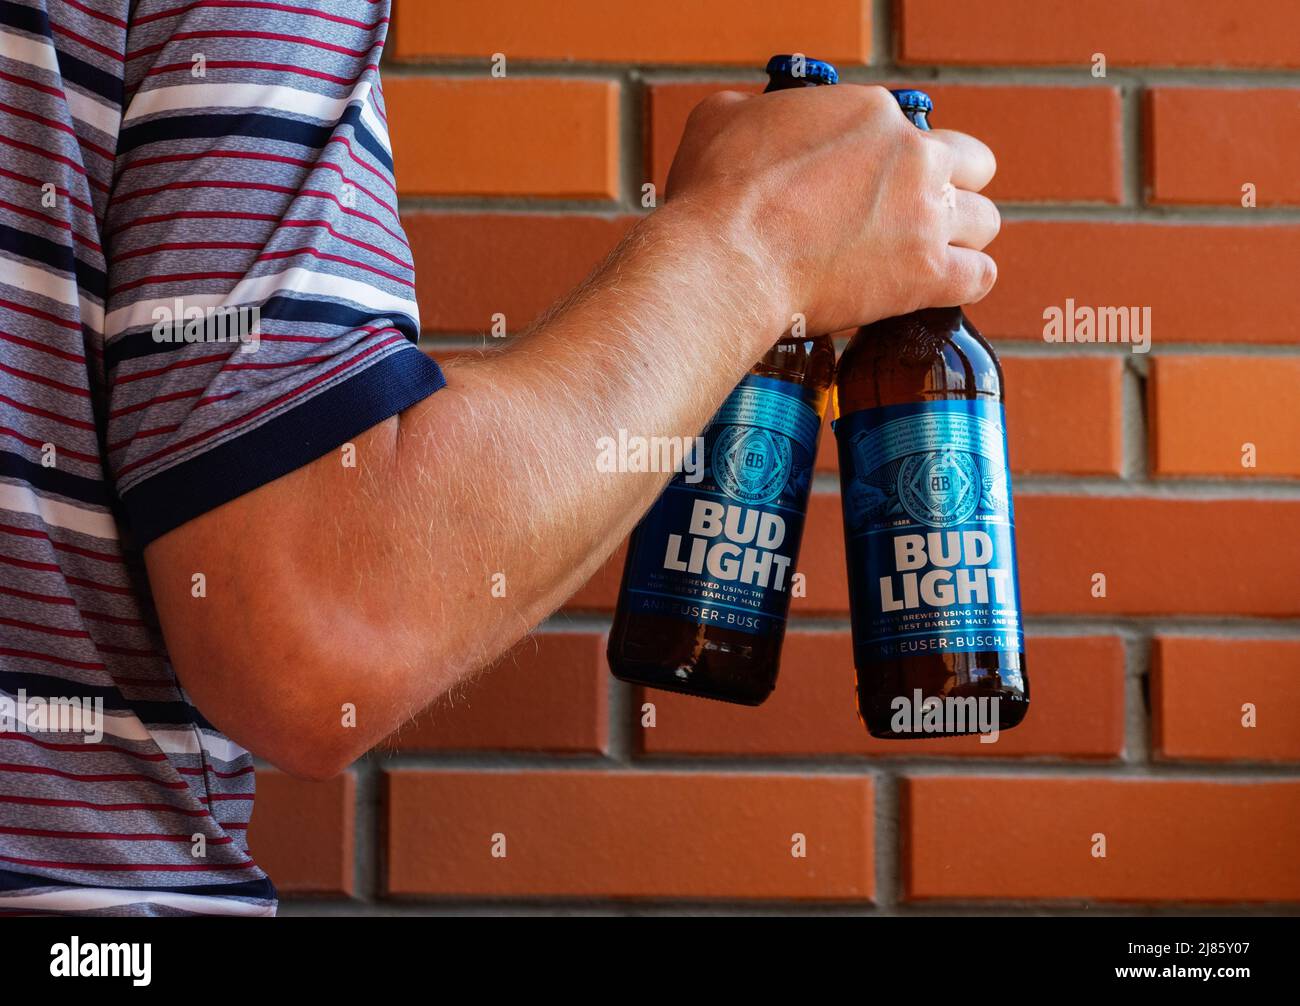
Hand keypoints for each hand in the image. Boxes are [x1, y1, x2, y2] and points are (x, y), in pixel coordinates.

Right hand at [665, 84, 999, 340]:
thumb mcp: (721, 119)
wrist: (726, 260)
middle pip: (973, 166)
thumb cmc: (715, 195)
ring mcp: (926, 216)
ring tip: (928, 258)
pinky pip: (980, 277)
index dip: (895, 163)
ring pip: (986, 222)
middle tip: (917, 217)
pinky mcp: (927, 274)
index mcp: (871, 114)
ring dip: (962, 239)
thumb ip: (753, 114)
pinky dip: (963, 283)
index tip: (872, 188)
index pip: (913, 131)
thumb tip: (750, 124)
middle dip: (951, 190)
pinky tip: (939, 290)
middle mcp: (913, 156)